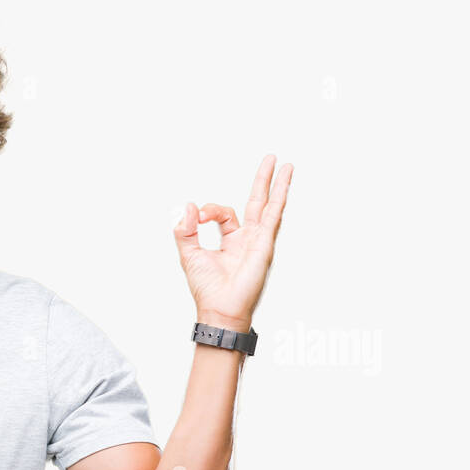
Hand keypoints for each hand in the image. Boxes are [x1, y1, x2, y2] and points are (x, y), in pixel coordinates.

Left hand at [172, 154, 292, 332]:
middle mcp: (248, 239)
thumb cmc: (207, 289)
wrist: (219, 309)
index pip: (224, 213)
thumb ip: (184, 230)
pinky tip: (285, 182)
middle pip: (257, 202)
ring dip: (278, 185)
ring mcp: (259, 241)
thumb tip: (187, 206)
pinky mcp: (264, 245)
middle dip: (263, 181)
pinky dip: (278, 198)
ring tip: (285, 165)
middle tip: (271, 160)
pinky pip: (273, 216)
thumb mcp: (189, 254)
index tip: (197, 218)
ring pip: (270, 206)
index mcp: (231, 241)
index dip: (209, 210)